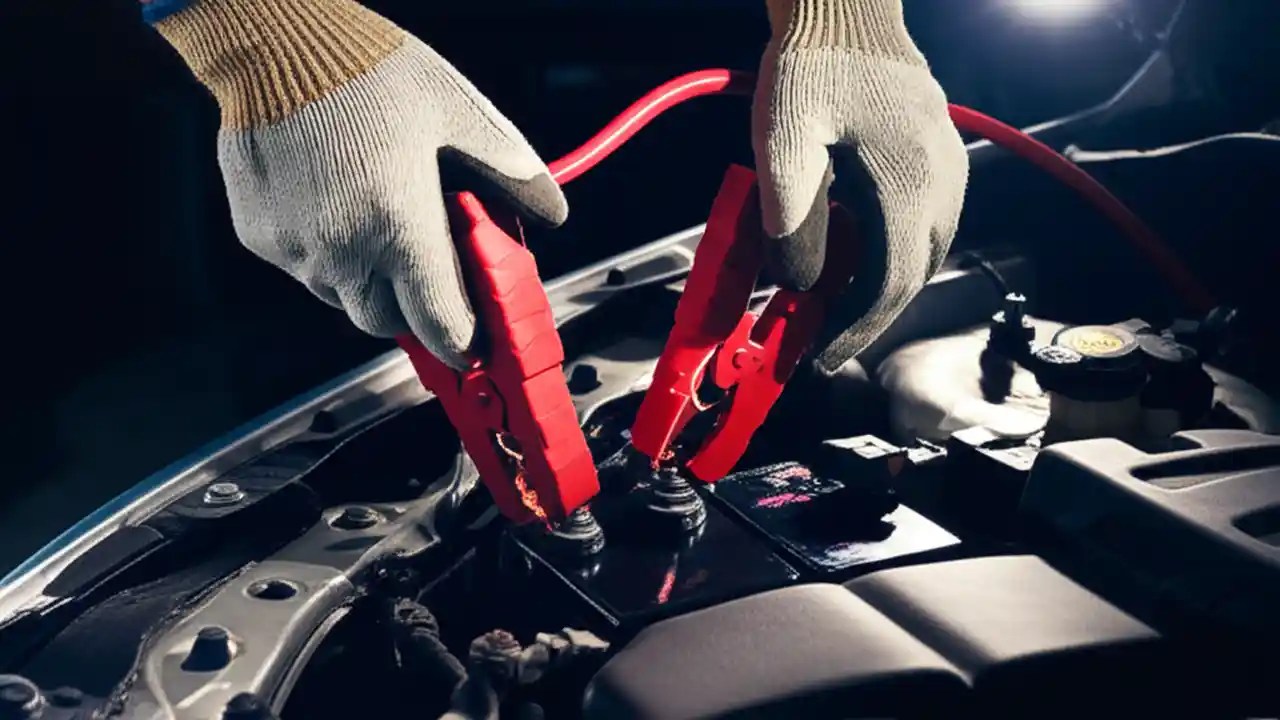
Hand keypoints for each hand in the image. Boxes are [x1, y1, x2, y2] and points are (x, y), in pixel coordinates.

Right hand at [155, 0, 565, 367]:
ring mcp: (295, 250)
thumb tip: (552, 210)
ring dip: (368, 280)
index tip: (475, 339)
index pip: (439, 324)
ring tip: (382, 220)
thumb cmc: (368, 71)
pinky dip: (327, 253)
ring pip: (343, 298)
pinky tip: (338, 203)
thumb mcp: (460, 112)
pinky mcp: (260, 239)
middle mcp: (343, 250)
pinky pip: (303, 269)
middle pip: (388, 323)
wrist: (276, 43)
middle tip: (431, 267)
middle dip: (415, 308)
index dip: (463, 340)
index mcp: (400, 227)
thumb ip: (512, 170)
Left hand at [753, 0, 968, 373]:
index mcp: (909, 185)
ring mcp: (948, 167)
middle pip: (911, 277)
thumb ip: (793, 221)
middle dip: (864, 316)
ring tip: (829, 302)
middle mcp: (943, 182)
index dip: (855, 331)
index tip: (819, 359)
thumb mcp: (784, 143)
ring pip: (922, 253)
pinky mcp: (939, 155)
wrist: (844, 6)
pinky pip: (923, 223)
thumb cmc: (810, 64)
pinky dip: (888, 250)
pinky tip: (851, 251)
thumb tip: (800, 284)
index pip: (890, 286)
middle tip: (817, 339)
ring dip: (878, 284)